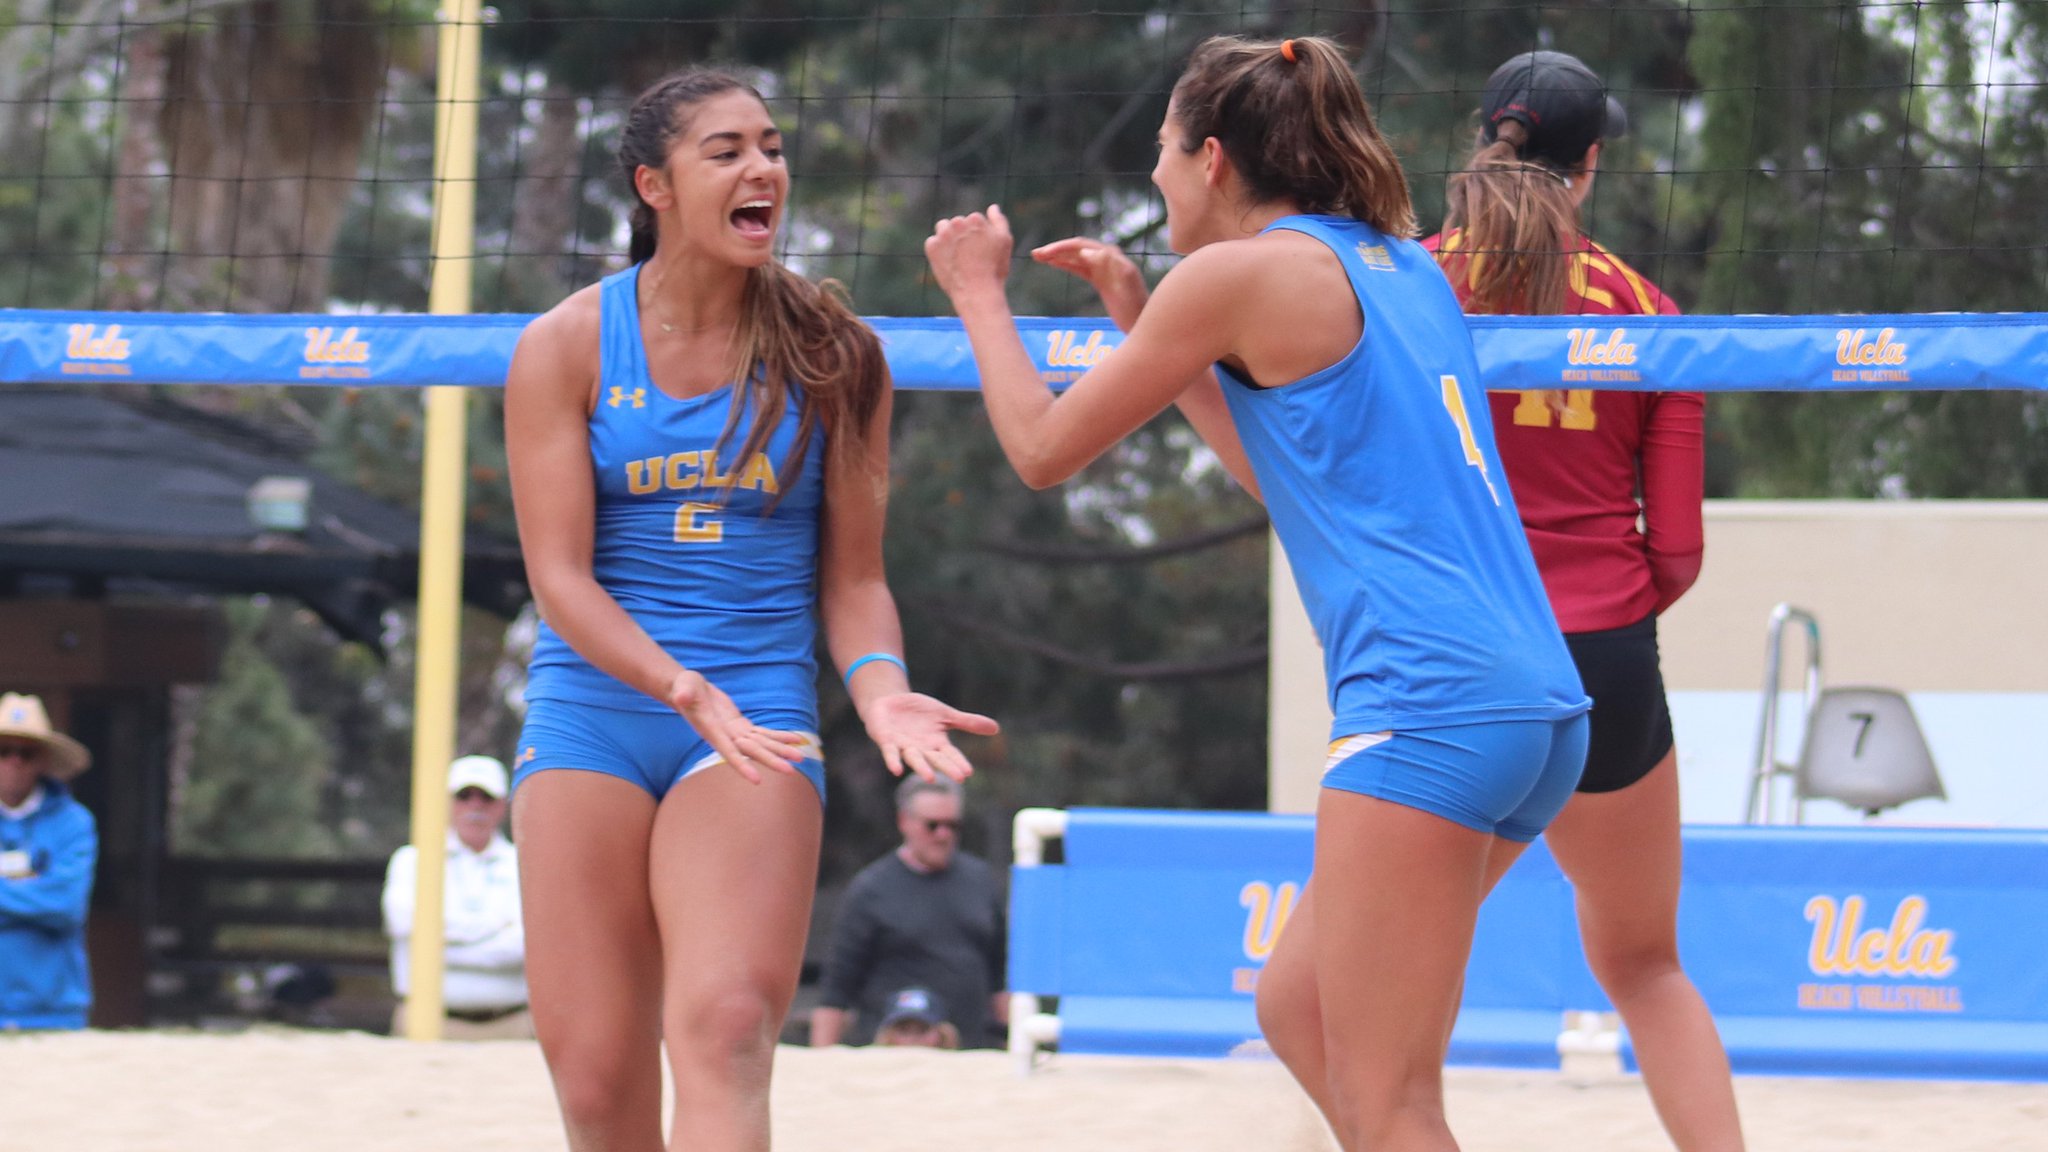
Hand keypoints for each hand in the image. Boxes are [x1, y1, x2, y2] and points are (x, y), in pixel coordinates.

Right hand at [666, 668, 809, 783]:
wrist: (688, 691)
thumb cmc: (683, 688)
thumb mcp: (683, 688)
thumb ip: (683, 694)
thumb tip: (682, 696)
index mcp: (712, 731)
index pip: (729, 751)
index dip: (742, 765)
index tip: (756, 780)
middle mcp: (725, 737)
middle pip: (751, 752)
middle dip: (771, 760)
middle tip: (791, 771)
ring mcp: (734, 733)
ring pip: (761, 745)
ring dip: (780, 751)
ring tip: (800, 757)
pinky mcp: (741, 726)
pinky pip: (763, 733)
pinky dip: (779, 737)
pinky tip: (795, 739)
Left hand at [862, 692, 999, 781]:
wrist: (889, 704)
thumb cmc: (918, 712)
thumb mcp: (945, 714)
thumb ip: (968, 723)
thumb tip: (996, 729)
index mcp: (936, 742)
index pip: (950, 754)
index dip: (958, 762)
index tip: (968, 772)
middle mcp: (921, 748)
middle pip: (936, 759)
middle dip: (946, 768)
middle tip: (959, 778)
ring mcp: (904, 746)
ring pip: (914, 759)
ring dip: (922, 768)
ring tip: (931, 779)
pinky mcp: (887, 741)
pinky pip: (890, 753)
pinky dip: (893, 761)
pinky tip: (896, 770)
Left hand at [924, 205, 1014, 304]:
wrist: (977, 292)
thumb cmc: (994, 269)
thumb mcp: (1004, 242)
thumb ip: (999, 221)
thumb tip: (992, 207)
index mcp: (976, 219)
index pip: (973, 220)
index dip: (977, 236)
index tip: (980, 250)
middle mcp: (957, 222)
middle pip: (957, 223)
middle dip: (961, 235)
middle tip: (968, 256)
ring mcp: (943, 234)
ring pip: (943, 228)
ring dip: (948, 238)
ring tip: (957, 257)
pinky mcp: (931, 247)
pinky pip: (933, 243)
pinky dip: (938, 251)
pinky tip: (949, 263)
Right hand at [1032, 237, 1147, 325]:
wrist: (1143, 325)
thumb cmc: (1136, 309)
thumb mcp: (1125, 287)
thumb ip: (1110, 267)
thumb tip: (1088, 252)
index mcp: (1112, 257)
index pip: (1081, 246)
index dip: (1062, 248)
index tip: (1044, 255)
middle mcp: (1108, 259)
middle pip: (1077, 249)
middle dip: (1056, 250)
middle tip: (1035, 254)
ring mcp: (1104, 270)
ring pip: (1076, 258)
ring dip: (1057, 255)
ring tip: (1037, 257)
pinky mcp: (1101, 281)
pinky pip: (1080, 268)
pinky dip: (1065, 264)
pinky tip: (1052, 264)